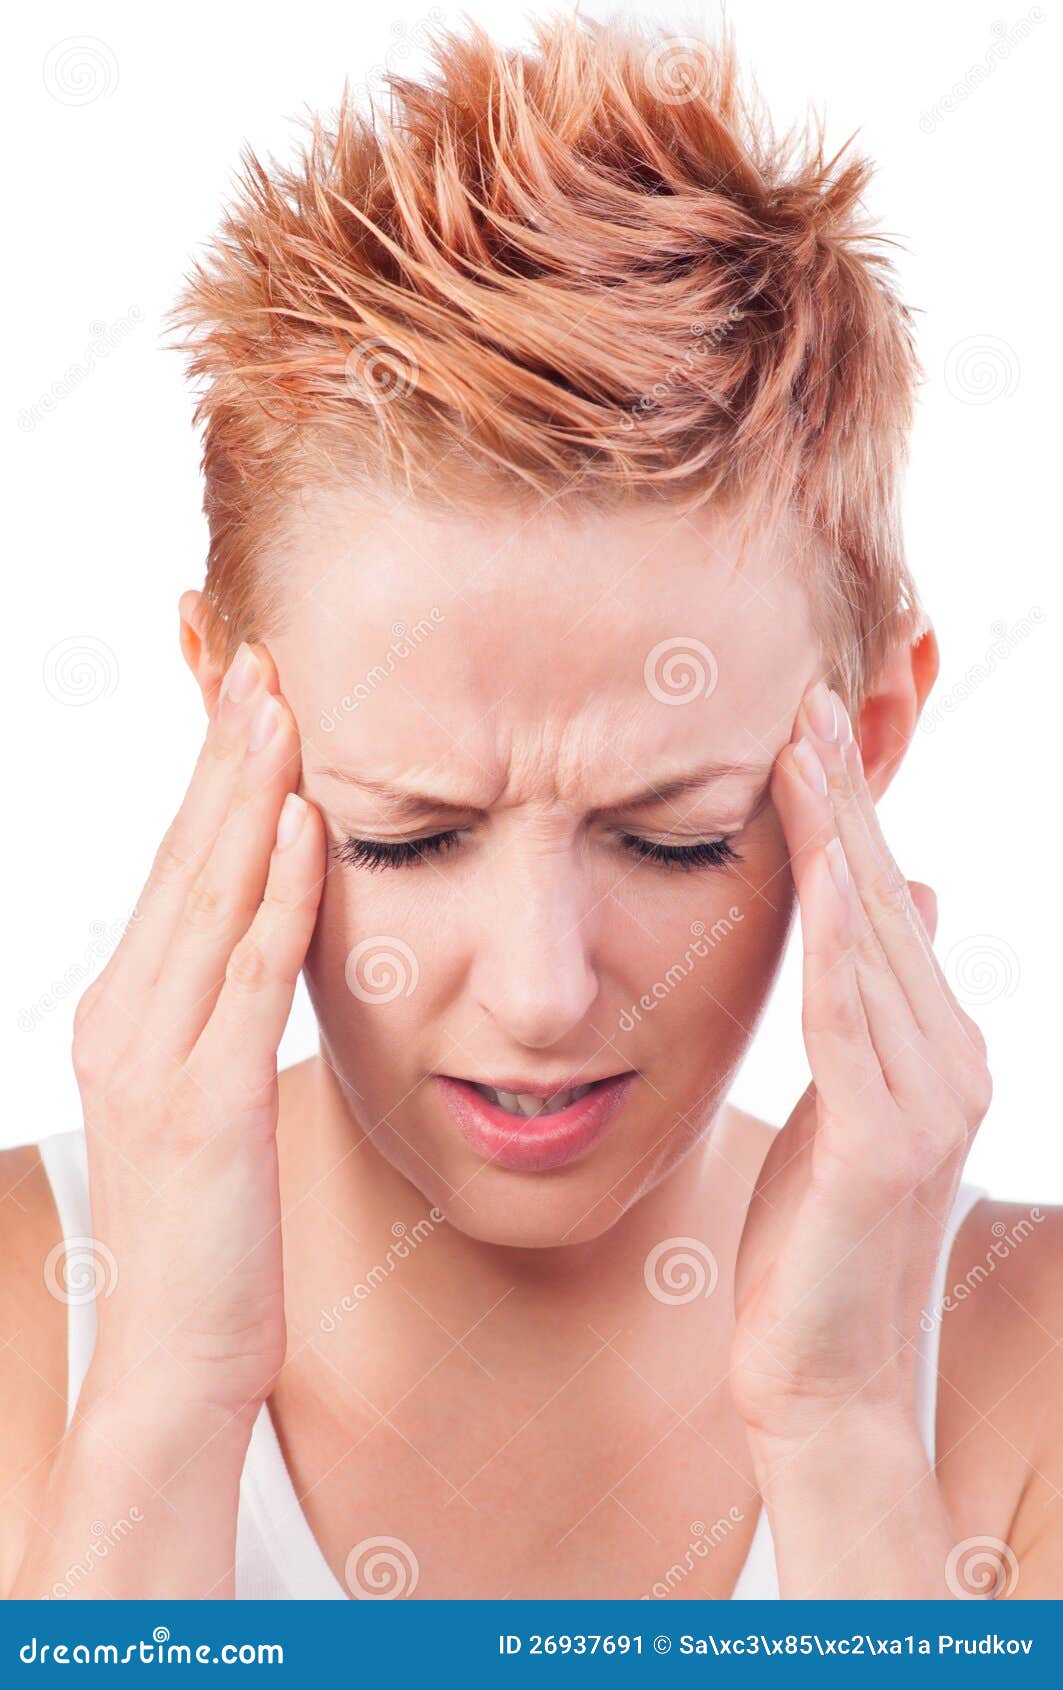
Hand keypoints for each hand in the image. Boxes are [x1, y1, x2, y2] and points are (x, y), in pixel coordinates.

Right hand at [70, 642, 324, 1425]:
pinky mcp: (206, 1104)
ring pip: (208, 896)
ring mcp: (157, 1059)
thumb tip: (264, 936)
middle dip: (223, 752)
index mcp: (124, 1013)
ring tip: (277, 701)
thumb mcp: (202, 1102)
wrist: (177, 1362)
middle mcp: (124, 1019)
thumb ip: (221, 1014)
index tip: (242, 690)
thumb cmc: (209, 1236)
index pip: (173, 867)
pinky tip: (303, 825)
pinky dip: (275, 893)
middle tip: (256, 653)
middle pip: (182, 858)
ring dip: (247, 792)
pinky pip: (246, 977)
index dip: (209, 775)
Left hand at [731, 679, 992, 1446]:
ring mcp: (928, 1099)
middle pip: (883, 901)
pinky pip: (850, 1016)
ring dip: (835, 835)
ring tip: (802, 744)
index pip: (881, 906)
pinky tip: (822, 860)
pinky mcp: (884, 1140)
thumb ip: (865, 1009)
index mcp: (934, 1046)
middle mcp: (949, 1058)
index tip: (804, 729)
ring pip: (870, 940)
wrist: (824, 1381)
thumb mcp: (845, 1105)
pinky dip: (836, 932)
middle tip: (806, 697)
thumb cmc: (813, 1244)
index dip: (845, 815)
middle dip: (840, 797)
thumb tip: (899, 891)